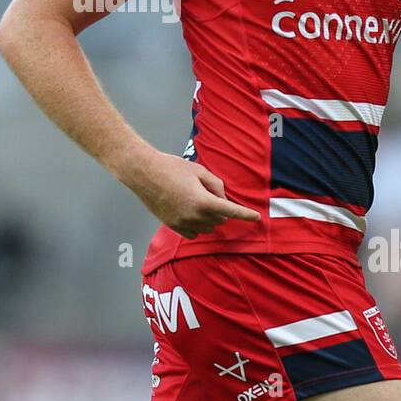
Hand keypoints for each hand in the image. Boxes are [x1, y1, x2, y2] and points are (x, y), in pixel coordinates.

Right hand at [118, 148, 260, 238]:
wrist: (143, 173)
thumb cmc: (171, 168)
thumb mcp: (199, 170)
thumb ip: (216, 185)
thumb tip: (222, 199)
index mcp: (203, 201)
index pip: (230, 211)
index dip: (245, 215)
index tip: (256, 218)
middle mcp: (194, 216)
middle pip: (219, 220)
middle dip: (221, 209)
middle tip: (209, 192)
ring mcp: (182, 223)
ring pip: (207, 228)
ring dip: (209, 218)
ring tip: (197, 200)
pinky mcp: (172, 226)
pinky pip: (193, 233)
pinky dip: (197, 225)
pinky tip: (191, 212)